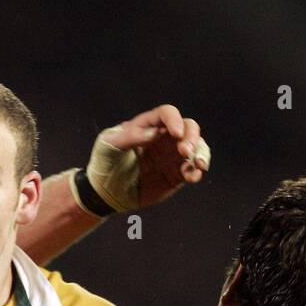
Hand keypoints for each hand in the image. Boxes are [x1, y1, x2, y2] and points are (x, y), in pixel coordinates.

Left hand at [85, 104, 208, 212]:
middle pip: (188, 127)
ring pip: (197, 147)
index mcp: (147, 125)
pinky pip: (193, 169)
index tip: (175, 134)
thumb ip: (129, 137)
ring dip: (200, 153)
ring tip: (197, 165)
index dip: (174, 120)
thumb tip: (154, 133)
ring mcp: (172, 156)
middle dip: (191, 137)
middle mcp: (164, 137)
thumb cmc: (105, 162)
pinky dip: (197, 172)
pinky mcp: (176, 174)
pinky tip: (192, 177)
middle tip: (184, 151)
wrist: (106, 191)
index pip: (167, 114)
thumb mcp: (109, 145)